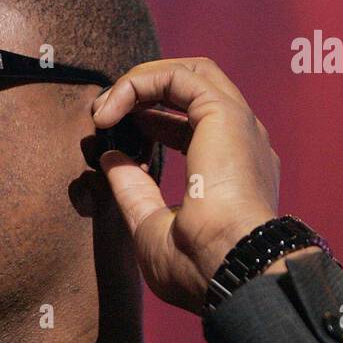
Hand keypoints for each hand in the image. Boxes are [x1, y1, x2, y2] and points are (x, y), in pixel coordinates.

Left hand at [93, 57, 281, 313]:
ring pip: (187, 73)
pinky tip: (110, 111)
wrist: (229, 270)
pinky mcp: (223, 113)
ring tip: (102, 110)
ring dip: (138, 83)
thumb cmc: (197, 266)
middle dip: (142, 92)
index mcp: (232, 170)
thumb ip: (132, 189)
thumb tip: (111, 159)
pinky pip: (177, 76)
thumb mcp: (150, 225)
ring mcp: (236, 125)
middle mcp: (241, 142)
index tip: (114, 134)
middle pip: (193, 88)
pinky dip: (138, 84)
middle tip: (103, 114)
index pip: (192, 125)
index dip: (151, 120)